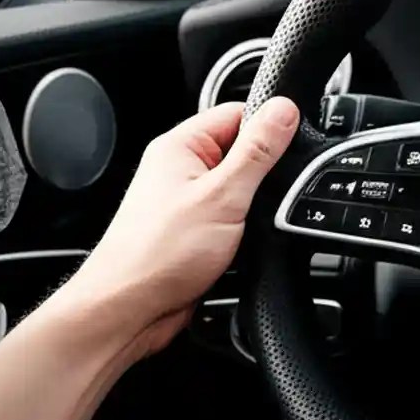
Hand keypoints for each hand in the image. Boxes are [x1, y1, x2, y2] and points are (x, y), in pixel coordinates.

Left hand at [64, 98, 298, 359]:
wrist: (129, 309)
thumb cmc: (158, 253)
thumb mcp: (223, 194)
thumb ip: (258, 151)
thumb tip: (283, 109)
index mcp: (181, 146)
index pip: (237, 113)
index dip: (269, 126)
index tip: (291, 146)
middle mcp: (181, 170)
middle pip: (243, 152)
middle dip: (265, 174)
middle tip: (267, 196)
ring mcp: (188, 201)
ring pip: (242, 189)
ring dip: (256, 206)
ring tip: (250, 224)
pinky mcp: (197, 230)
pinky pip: (234, 217)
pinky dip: (247, 228)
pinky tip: (246, 242)